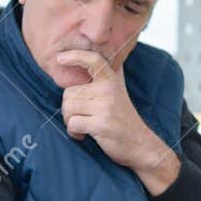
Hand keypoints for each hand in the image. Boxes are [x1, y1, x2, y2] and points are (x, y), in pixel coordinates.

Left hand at [56, 49, 181, 195]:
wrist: (141, 144)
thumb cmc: (124, 119)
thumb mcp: (119, 92)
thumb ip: (107, 76)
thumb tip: (97, 57)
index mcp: (111, 80)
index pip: (93, 60)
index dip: (74, 56)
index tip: (60, 58)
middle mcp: (109, 90)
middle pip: (69, 93)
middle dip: (69, 109)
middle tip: (80, 118)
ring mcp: (105, 106)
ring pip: (68, 108)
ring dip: (70, 121)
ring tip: (83, 126)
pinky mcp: (101, 123)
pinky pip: (73, 124)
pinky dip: (73, 132)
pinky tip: (83, 135)